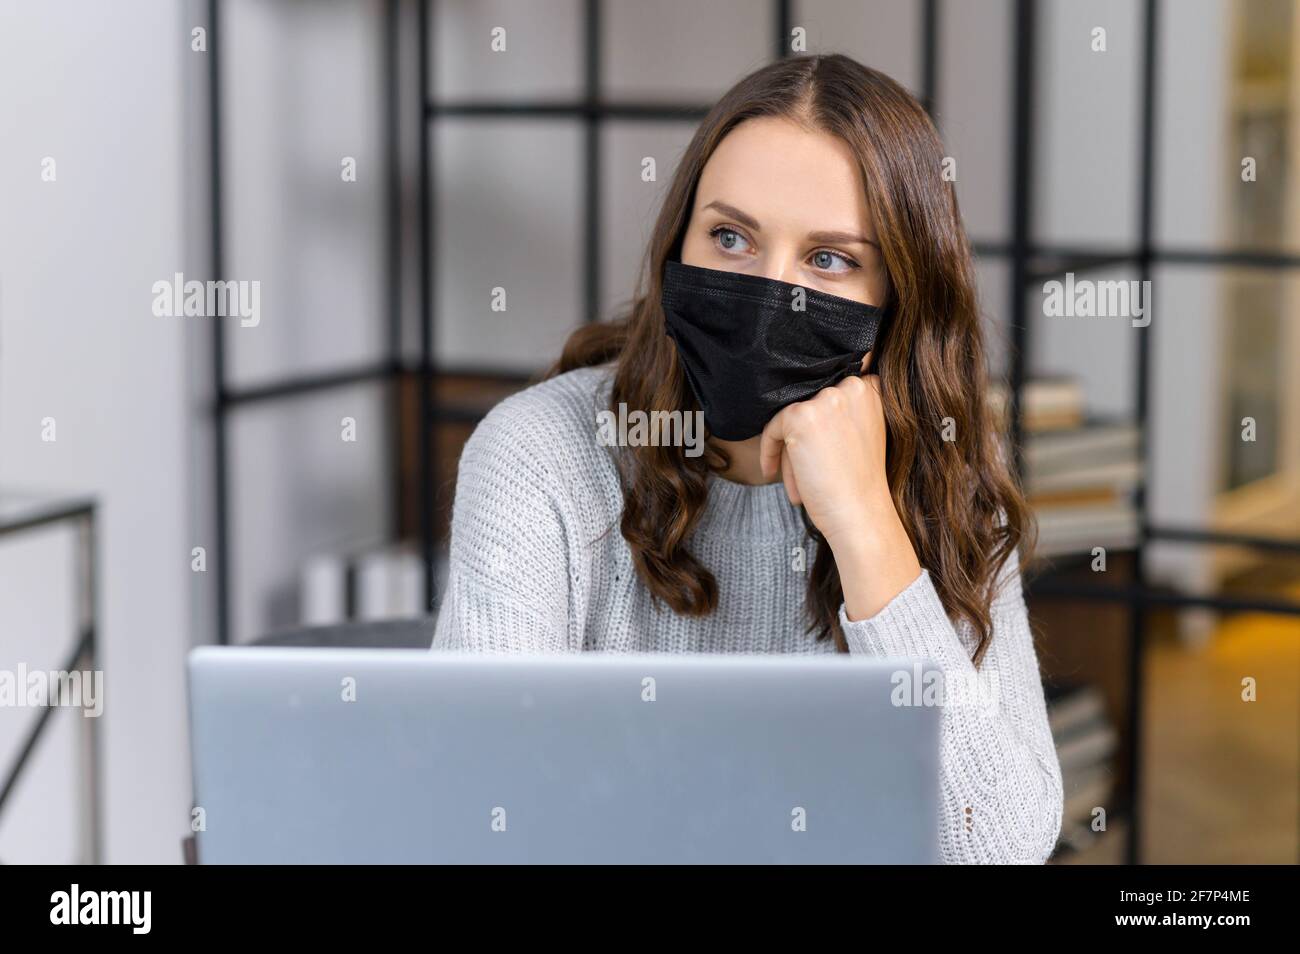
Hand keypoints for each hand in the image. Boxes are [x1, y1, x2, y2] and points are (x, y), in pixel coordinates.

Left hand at [758, 373, 921, 620]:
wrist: (860, 515)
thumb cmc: (859, 484)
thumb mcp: (861, 434)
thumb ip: (841, 411)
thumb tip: (802, 404)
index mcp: (871, 388)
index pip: (831, 390)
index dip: (819, 417)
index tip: (813, 442)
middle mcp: (851, 387)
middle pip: (810, 406)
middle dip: (803, 441)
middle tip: (807, 472)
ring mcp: (826, 399)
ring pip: (792, 419)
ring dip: (791, 453)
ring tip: (800, 484)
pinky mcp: (801, 416)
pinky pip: (773, 428)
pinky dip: (769, 451)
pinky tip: (772, 472)